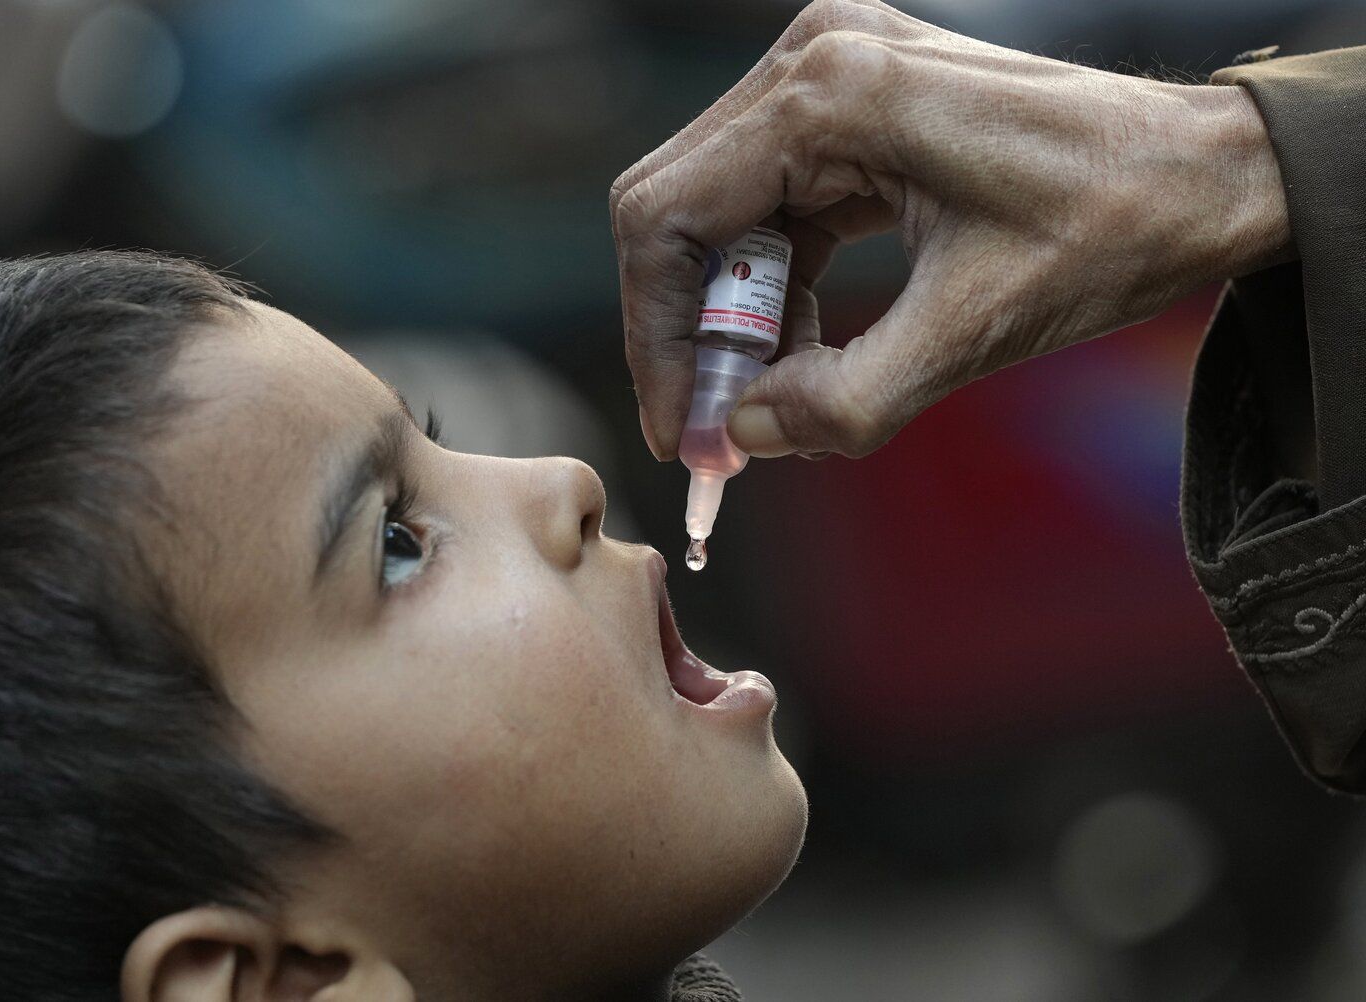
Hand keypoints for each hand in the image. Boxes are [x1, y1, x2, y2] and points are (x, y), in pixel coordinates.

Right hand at [611, 0, 1290, 459]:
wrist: (1206, 174)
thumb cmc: (1111, 230)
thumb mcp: (972, 332)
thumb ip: (844, 399)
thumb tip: (744, 437)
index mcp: (832, 94)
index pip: (667, 219)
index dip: (658, 340)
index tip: (684, 432)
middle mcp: (814, 58)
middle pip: (677, 210)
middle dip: (690, 332)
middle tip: (720, 428)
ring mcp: (832, 69)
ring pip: (717, 210)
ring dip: (731, 314)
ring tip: (771, 398)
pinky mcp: (852, 98)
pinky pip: (769, 199)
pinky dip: (771, 282)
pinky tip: (804, 343)